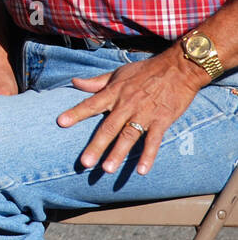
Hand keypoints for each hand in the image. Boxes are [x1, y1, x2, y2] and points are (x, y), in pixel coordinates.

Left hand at [56, 50, 206, 174]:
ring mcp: (145, 114)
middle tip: (84, 163)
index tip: (61, 122)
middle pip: (108, 127)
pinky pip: (154, 141)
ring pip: (128, 136)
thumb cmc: (146, 70)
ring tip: (107, 170)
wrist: (179, 68)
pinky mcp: (162, 121)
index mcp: (114, 93)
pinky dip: (148, 156)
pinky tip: (142, 171)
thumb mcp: (118, 73)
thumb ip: (96, 82)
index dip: (76, 113)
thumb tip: (74, 82)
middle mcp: (127, 105)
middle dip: (96, 145)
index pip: (91, 104)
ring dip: (118, 154)